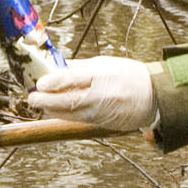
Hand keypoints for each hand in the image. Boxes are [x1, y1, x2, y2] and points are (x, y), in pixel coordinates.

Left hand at [29, 57, 156, 131]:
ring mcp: (101, 111)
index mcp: (102, 75)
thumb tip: (57, 67)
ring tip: (40, 104)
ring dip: (52, 110)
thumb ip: (81, 67)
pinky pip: (78, 119)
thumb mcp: (106, 64)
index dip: (52, 82)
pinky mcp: (102, 123)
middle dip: (46, 100)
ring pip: (70, 113)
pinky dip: (64, 116)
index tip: (39, 83)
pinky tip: (55, 111)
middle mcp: (101, 95)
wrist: (154, 98)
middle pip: (66, 100)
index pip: (70, 79)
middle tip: (32, 98)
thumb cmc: (130, 76)